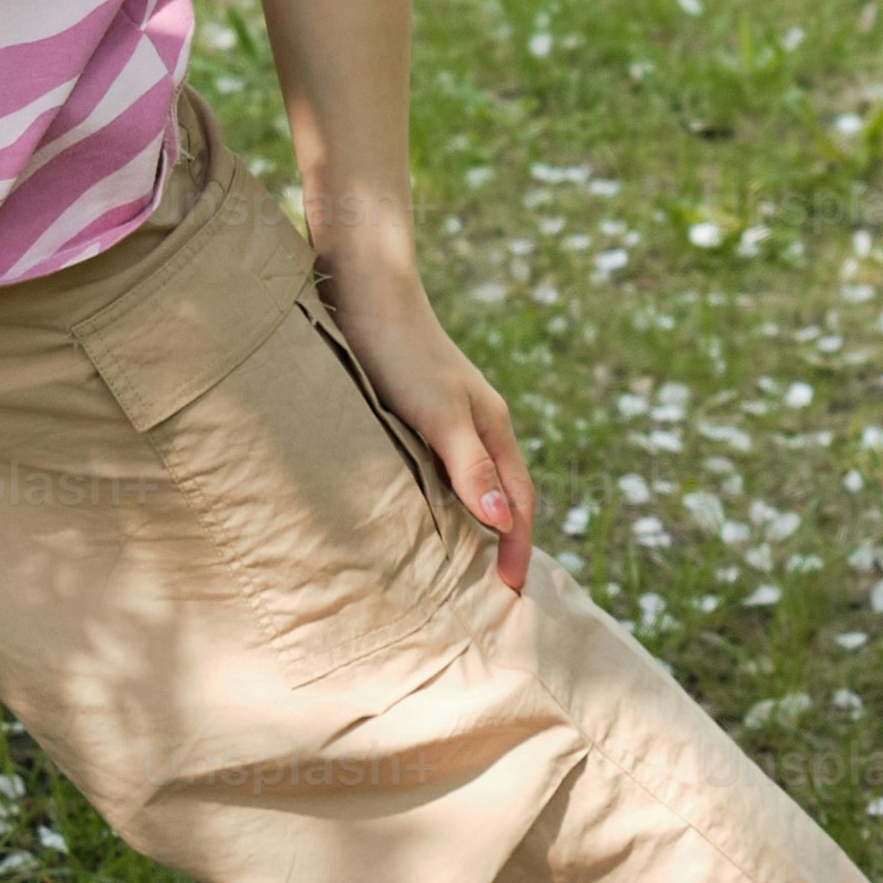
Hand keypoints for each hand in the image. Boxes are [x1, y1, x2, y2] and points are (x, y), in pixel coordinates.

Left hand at [325, 288, 531, 594]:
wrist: (363, 288)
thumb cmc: (402, 351)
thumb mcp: (440, 415)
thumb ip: (471, 468)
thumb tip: (503, 523)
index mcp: (494, 427)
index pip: (519, 501)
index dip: (518, 547)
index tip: (512, 594)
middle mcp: (476, 425)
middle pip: (500, 494)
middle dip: (504, 542)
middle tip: (492, 594)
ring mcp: (446, 418)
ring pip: (467, 482)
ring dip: (470, 523)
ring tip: (457, 568)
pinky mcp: (412, 411)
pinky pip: (435, 468)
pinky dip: (436, 499)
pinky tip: (415, 513)